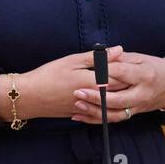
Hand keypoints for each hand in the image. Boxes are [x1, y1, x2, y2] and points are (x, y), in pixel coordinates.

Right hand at [0, 46, 129, 121]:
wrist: (30, 97)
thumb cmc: (49, 75)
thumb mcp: (72, 61)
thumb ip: (98, 57)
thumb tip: (119, 49)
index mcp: (92, 81)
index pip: (119, 76)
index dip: (128, 68)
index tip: (133, 60)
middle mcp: (93, 97)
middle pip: (119, 90)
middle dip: (128, 81)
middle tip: (134, 71)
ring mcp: (88, 108)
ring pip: (112, 102)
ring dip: (120, 94)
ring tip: (126, 84)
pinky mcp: (82, 114)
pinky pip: (101, 111)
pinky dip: (108, 104)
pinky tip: (112, 97)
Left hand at [68, 52, 164, 123]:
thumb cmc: (154, 67)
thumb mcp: (140, 58)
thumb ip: (120, 58)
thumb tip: (101, 55)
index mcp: (144, 74)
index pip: (121, 73)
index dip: (104, 71)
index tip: (89, 69)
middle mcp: (142, 93)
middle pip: (117, 98)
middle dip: (96, 96)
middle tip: (78, 91)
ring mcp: (138, 106)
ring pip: (114, 113)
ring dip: (94, 111)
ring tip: (78, 105)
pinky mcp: (134, 113)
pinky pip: (114, 119)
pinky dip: (96, 119)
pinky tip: (81, 116)